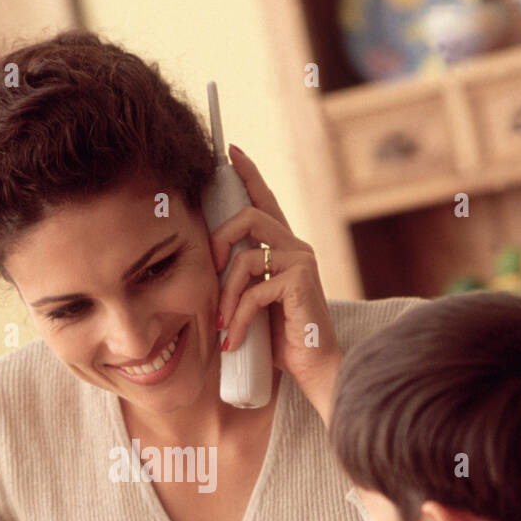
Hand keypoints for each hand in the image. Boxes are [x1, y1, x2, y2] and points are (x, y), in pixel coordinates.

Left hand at [209, 146, 341, 414]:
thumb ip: (238, 280)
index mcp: (283, 249)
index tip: (230, 151)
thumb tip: (208, 267)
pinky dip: (238, 317)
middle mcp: (295, 247)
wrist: (312, 368)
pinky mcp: (301, 280)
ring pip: (246, 258)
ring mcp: (301, 261)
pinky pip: (256, 289)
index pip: (264, 202)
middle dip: (219, 239)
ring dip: (226, 295)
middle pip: (249, 216)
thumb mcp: (251, 303)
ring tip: (222, 325)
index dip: (248, 174)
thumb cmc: (280, 339)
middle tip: (210, 269)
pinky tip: (234, 339)